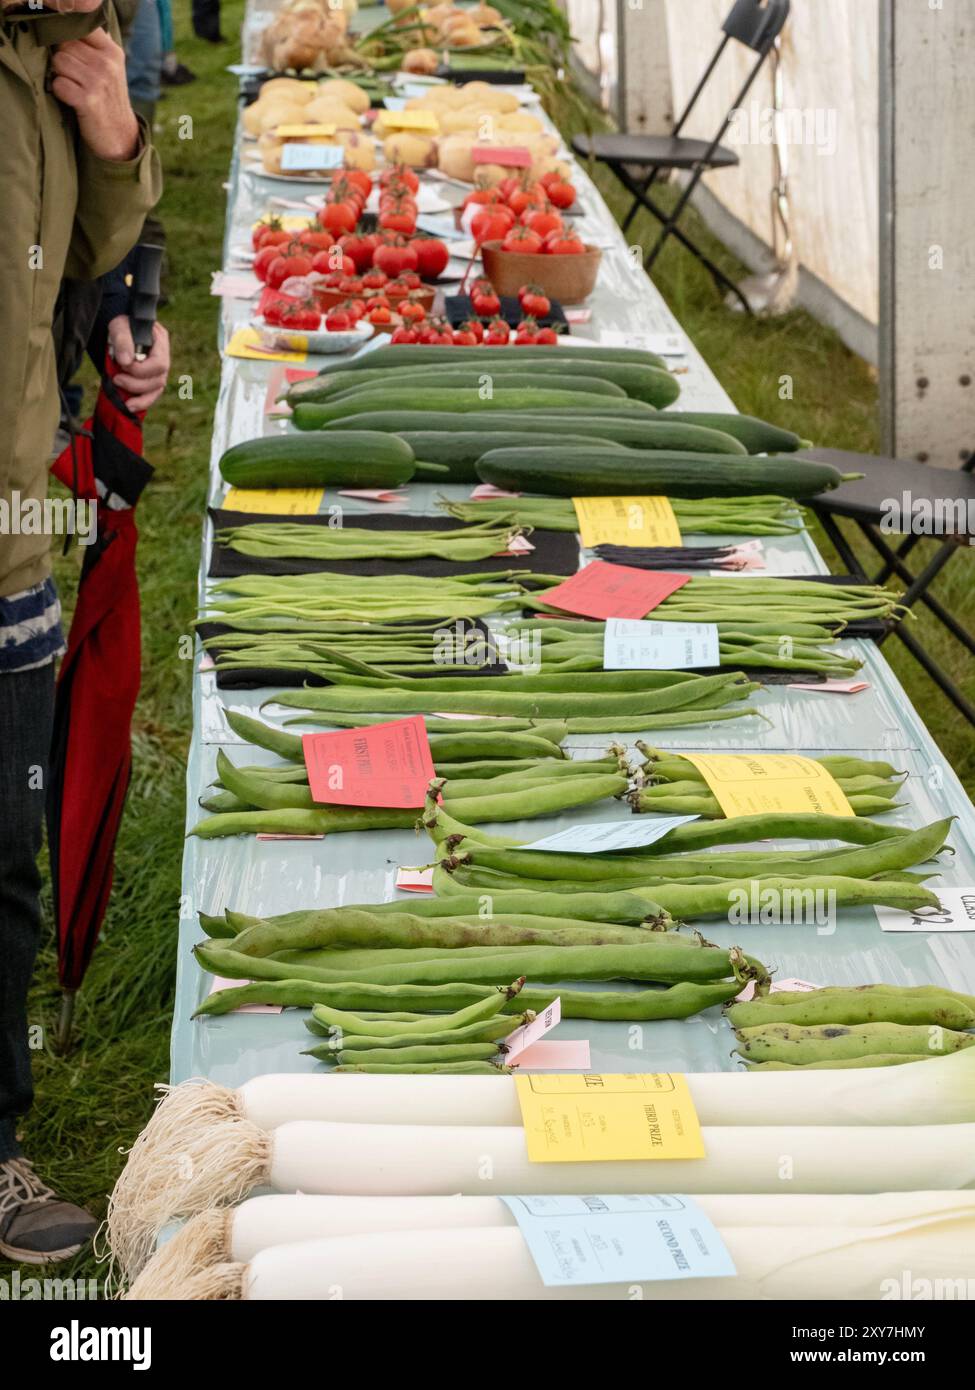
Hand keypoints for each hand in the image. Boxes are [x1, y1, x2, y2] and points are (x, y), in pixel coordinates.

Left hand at [51, 28, 139, 161]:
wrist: (120, 136)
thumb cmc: (108, 99)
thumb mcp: (111, 68)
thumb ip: (94, 46)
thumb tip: (67, 30)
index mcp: (112, 52)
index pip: (81, 27)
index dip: (69, 38)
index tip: (73, 54)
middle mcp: (107, 64)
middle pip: (65, 44)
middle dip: (63, 60)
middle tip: (75, 78)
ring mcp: (98, 82)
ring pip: (59, 62)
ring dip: (60, 75)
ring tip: (74, 88)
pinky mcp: (88, 100)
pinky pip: (58, 84)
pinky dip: (60, 92)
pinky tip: (72, 100)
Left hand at [109, 318, 170, 412]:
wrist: (118, 331)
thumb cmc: (121, 325)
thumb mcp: (120, 326)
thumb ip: (123, 340)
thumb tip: (125, 361)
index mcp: (160, 342)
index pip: (159, 364)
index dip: (141, 370)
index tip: (122, 365)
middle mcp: (163, 358)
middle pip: (158, 380)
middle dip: (136, 383)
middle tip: (116, 378)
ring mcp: (158, 371)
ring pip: (155, 390)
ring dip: (137, 394)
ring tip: (118, 388)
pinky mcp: (150, 381)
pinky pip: (151, 396)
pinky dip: (141, 403)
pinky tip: (129, 406)